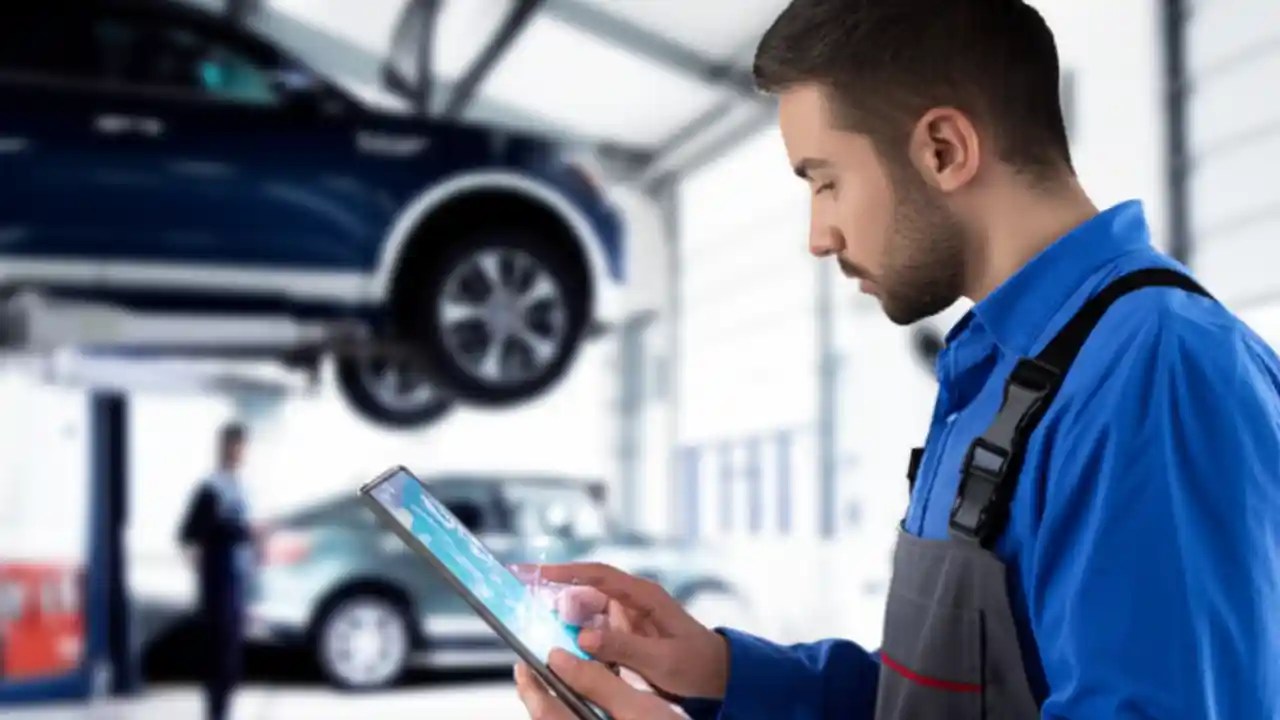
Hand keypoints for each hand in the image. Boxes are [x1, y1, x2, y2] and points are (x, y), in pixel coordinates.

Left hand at [514, 650, 683, 719]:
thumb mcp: (635, 708)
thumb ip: (595, 682)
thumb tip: (558, 658)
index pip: (541, 709)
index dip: (529, 684)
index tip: (523, 661)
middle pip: (554, 714)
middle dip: (551, 686)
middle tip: (552, 657)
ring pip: (574, 714)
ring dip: (574, 691)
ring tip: (577, 664)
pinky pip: (594, 717)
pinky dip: (595, 702)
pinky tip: (607, 686)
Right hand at [539, 563, 730, 700]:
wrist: (717, 677)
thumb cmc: (696, 662)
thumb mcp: (661, 658)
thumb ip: (623, 647)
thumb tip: (583, 636)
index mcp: (644, 595)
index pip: (598, 574)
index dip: (566, 571)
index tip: (536, 572)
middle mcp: (632, 601)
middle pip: (585, 591)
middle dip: (556, 597)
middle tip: (527, 605)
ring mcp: (627, 618)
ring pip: (586, 613)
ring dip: (566, 621)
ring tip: (542, 629)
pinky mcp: (624, 636)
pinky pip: (593, 632)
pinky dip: (577, 638)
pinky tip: (566, 649)